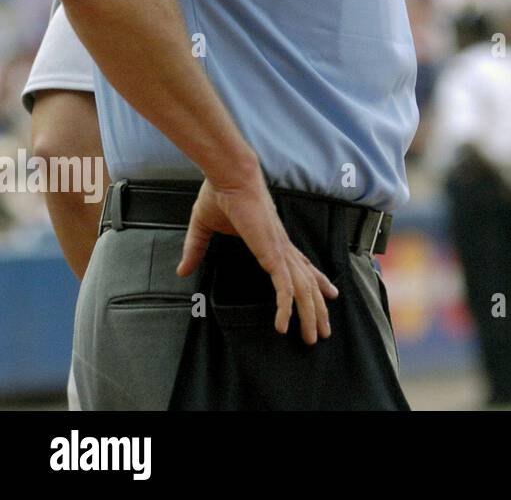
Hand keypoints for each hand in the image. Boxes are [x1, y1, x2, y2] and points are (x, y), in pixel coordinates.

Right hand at [177, 176, 338, 343]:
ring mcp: (279, 251)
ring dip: (308, 314)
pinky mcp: (271, 252)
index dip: (315, 282)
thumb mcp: (204, 228)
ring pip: (302, 289)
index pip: (300, 267)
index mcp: (273, 241)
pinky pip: (284, 286)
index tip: (328, 296)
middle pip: (307, 284)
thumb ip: (196, 250)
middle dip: (317, 308)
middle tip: (323, 331)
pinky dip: (286, 307)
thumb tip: (181, 270)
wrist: (228, 176)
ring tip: (312, 337)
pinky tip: (284, 325)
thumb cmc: (220, 195)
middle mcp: (282, 247)